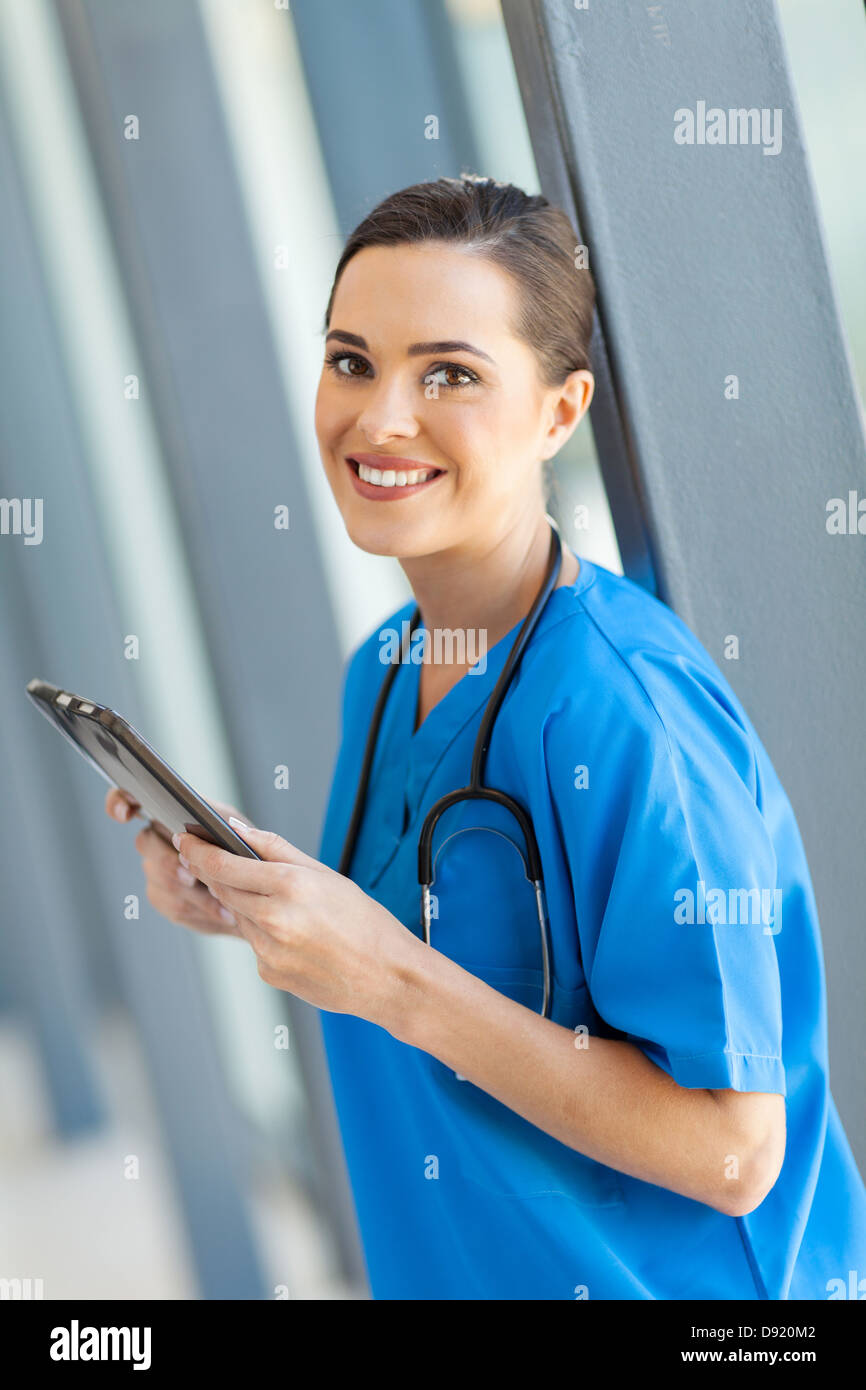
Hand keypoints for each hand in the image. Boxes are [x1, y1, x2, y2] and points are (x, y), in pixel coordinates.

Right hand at [104, 787, 244, 936]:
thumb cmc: (242, 846)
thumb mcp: (232, 823)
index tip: (124, 814)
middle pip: (144, 842)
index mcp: (168, 812)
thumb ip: (212, 814)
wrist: (257, 887)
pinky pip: (173, 905)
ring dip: (194, 892)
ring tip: (223, 899)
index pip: (128, 798)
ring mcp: (156, 869)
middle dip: (167, 861)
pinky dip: (202, 909)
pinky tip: (225, 912)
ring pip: (159, 879)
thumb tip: (197, 811)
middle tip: (191, 876)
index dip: (118, 802)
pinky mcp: (165, 898)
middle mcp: (156, 838)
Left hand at [173, 817, 419, 1025]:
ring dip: (246, 905)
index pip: (224, 865)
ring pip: (239, 917)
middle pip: (223, 890)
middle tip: (212, 858)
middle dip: (215, 874)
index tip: (184, 838)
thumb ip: (276, 849)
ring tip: (283, 905)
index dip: (198, 850)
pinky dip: (265, 934)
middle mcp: (274, 920)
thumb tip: (237, 829)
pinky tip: (295, 935)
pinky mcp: (269, 973)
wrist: (388, 977)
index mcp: (290, 886)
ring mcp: (268, 951)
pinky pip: (255, 944)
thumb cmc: (366, 923)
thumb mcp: (326, 874)